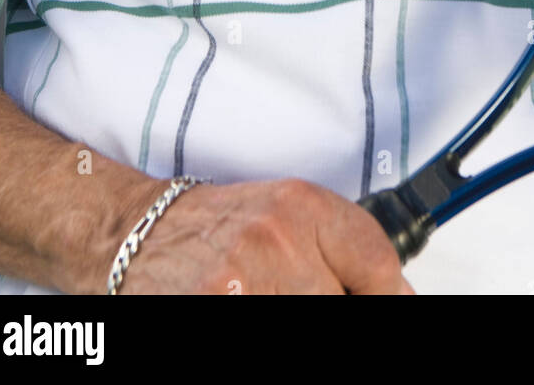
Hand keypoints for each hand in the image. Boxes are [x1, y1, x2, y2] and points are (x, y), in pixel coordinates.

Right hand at [114, 177, 415, 294]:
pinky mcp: (218, 309)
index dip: (389, 294)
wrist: (138, 234)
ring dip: (303, 313)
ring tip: (275, 296)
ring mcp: (244, 283)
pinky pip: (270, 326)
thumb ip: (340, 248)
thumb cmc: (217, 227)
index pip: (379, 264)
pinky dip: (269, 317)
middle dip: (336, 304)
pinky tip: (252, 303)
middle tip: (311, 294)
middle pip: (342, 302)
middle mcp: (275, 239)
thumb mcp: (285, 215)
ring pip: (317, 317)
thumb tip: (395, 293)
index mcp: (300, 207)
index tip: (392, 301)